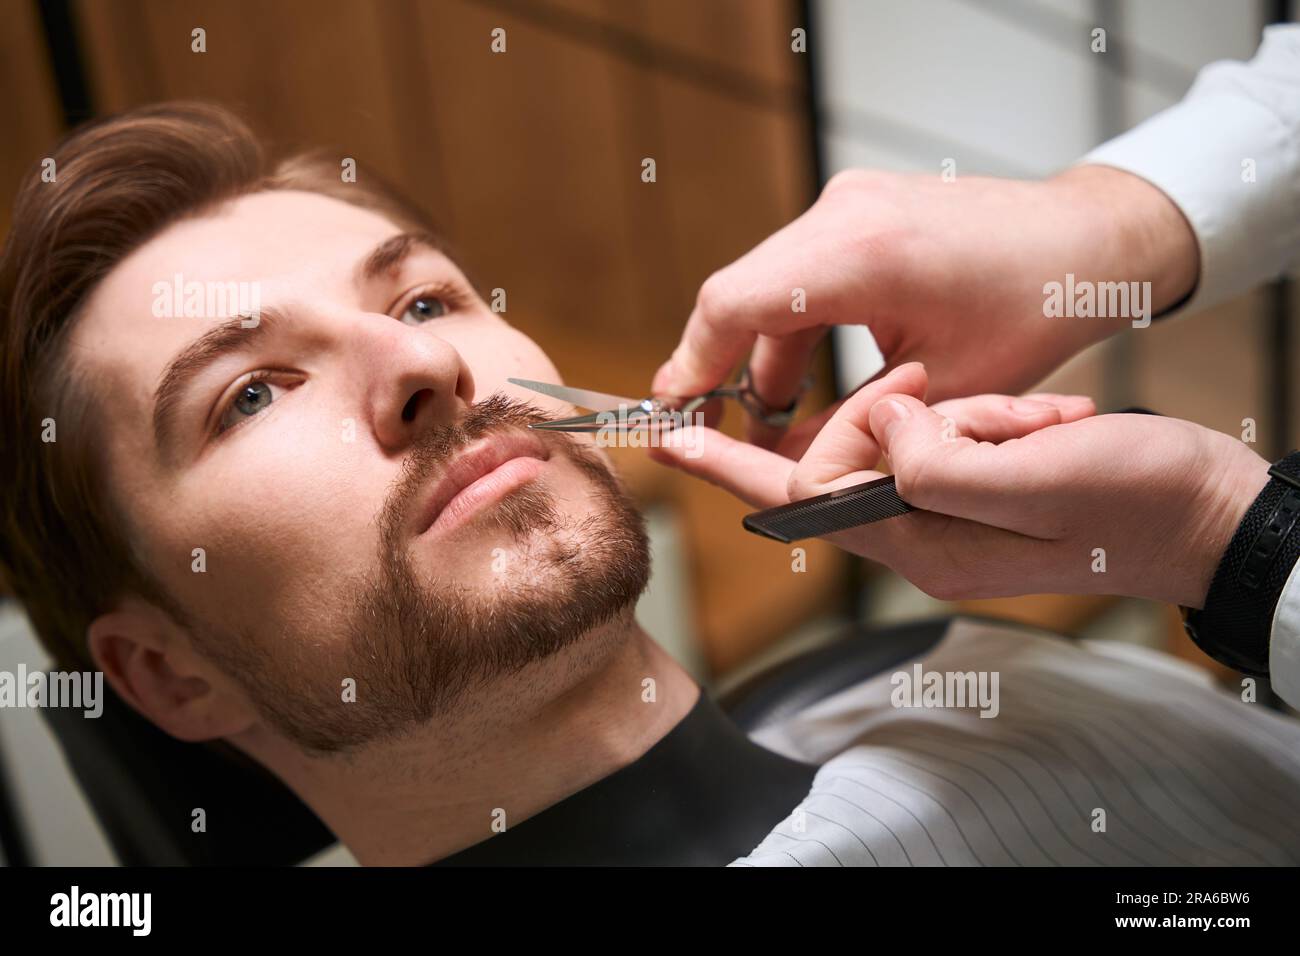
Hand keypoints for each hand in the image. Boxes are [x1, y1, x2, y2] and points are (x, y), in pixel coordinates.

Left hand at [651, 364, 1267, 608]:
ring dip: (950, 410)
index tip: (667, 434)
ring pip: (899, 438)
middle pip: (843, 465)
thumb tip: (874, 427)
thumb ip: (939, 466)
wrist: (1208, 514)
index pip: (797, 502)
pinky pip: (942, 433)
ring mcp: (949, 509)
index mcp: (921, 541)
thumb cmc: (1134, 505)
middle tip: (961, 407)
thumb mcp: (1037, 483)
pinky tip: (1035, 416)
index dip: (729, 467)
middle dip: (884, 419)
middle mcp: (920, 531)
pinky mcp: (977, 480)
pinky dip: (980, 412)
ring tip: (1036, 420)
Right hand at [653, 165, 1198, 443]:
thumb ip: (853, 431)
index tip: (670, 414)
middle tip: (708, 427)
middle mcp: (844, 212)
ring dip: (757, 350)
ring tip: (771, 416)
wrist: (1087, 238)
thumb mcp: (943, 391)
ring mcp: (848, 201)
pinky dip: (787, 323)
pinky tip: (801, 375)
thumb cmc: (1036, 307)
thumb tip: (783, 473)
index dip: (691, 364)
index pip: (734, 304)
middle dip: (717, 365)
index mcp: (865, 254)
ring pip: (762, 282)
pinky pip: (794, 269)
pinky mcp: (856, 208)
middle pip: (736, 293)